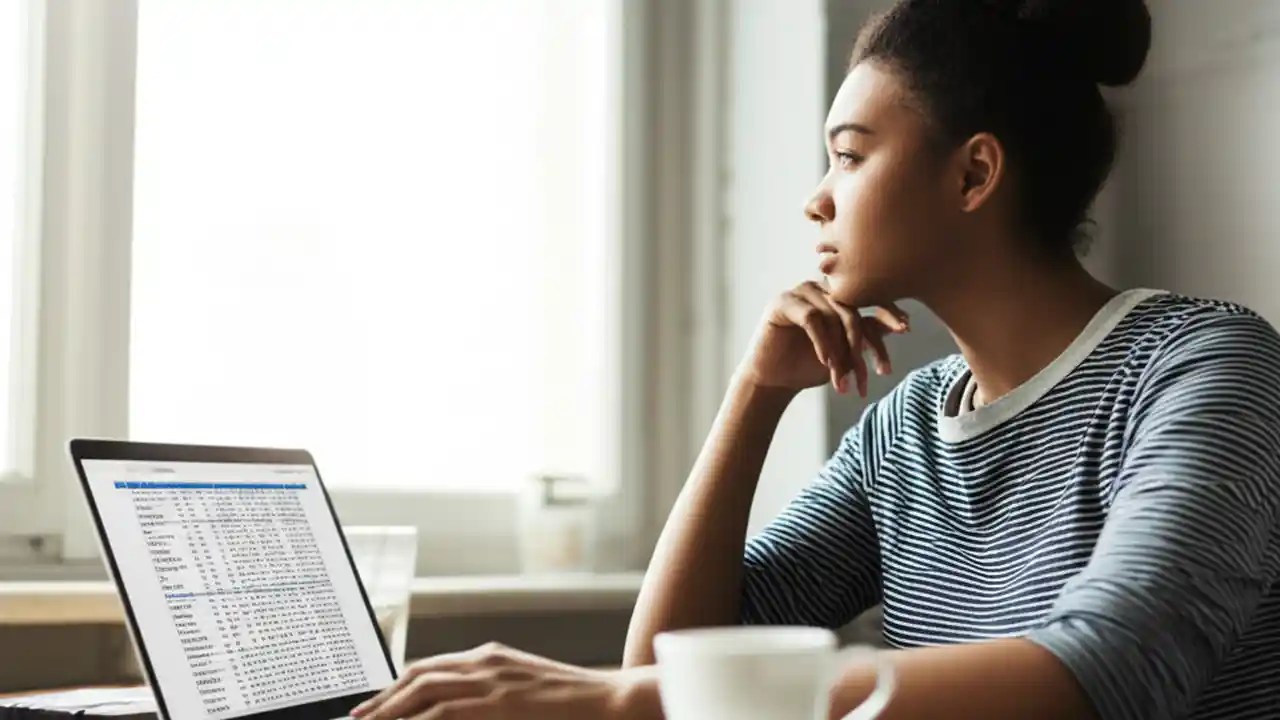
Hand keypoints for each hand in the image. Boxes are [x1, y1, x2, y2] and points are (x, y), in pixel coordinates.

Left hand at [350, 642, 660, 719]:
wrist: (612, 700)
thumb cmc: (573, 704)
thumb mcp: (526, 690)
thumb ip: (493, 695)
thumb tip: (458, 710)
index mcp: (491, 657)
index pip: (430, 668)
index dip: (396, 686)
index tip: (374, 706)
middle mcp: (486, 661)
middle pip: (418, 675)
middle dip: (383, 698)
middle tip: (357, 719)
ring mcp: (493, 679)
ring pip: (424, 689)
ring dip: (390, 710)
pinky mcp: (501, 701)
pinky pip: (446, 710)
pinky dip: (419, 719)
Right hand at [738, 280, 908, 396]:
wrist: (774, 382)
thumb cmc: (809, 366)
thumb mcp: (846, 352)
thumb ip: (867, 335)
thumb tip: (901, 324)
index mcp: (837, 298)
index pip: (868, 301)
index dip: (888, 312)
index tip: (907, 328)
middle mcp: (821, 290)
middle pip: (853, 311)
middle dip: (865, 346)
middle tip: (876, 374)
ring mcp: (801, 293)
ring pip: (834, 317)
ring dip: (842, 352)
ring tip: (843, 380)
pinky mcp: (783, 303)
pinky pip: (811, 318)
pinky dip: (822, 342)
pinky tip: (825, 363)